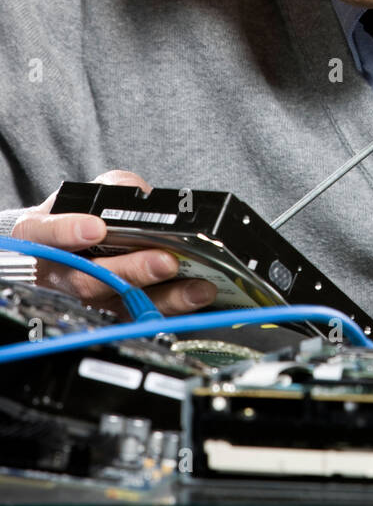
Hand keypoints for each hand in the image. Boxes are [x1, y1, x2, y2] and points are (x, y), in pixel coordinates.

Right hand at [12, 169, 216, 317]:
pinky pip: (141, 317)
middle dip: (131, 271)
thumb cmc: (78, 215)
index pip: (44, 234)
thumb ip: (117, 188)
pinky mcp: (110, 315)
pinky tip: (199, 298)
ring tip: (198, 286)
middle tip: (166, 260)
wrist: (65, 246)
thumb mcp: (92, 191)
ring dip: (164, 298)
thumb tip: (146, 199)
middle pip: (89, 280)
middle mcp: (57, 275)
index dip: (68, 232)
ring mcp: (83, 300)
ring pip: (119, 305)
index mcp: (39, 236)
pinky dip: (174, 308)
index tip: (96, 228)